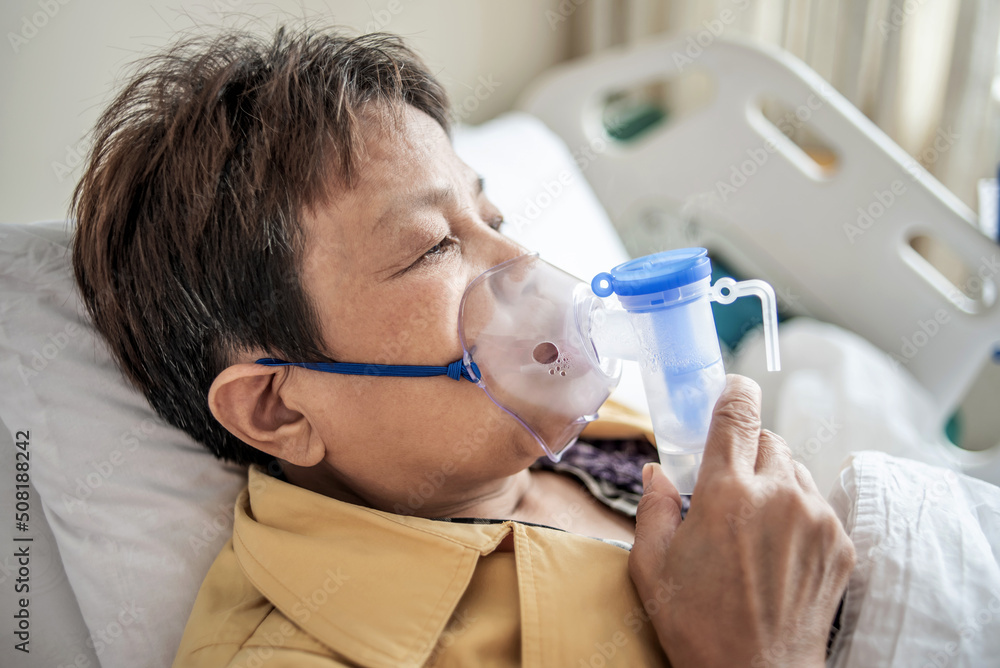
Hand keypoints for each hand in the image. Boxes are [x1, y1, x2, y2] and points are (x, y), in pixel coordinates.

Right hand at [629, 374, 854, 667]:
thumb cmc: (697, 623)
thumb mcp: (652, 565)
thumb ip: (654, 508)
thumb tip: (658, 473)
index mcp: (728, 492)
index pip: (738, 413)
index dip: (734, 391)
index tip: (731, 388)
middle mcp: (779, 495)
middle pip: (769, 439)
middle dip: (746, 451)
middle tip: (727, 486)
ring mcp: (816, 519)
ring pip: (797, 470)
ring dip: (775, 481)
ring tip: (753, 525)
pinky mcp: (840, 544)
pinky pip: (818, 505)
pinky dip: (798, 512)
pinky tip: (777, 548)